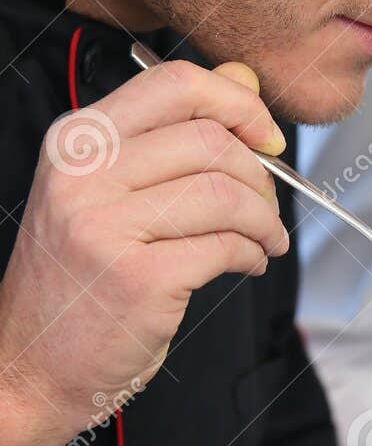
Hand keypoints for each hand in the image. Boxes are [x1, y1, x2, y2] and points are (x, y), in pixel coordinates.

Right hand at [0, 58, 288, 445]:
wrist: (30, 364)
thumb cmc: (78, 279)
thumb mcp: (109, 191)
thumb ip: (174, 134)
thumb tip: (244, 81)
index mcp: (76, 141)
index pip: (175, 83)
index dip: (238, 104)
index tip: (268, 136)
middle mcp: (83, 174)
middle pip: (211, 140)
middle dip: (259, 174)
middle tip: (266, 206)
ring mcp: (106, 226)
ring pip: (225, 194)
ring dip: (263, 220)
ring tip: (263, 241)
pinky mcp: (138, 278)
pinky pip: (225, 246)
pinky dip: (252, 254)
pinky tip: (246, 264)